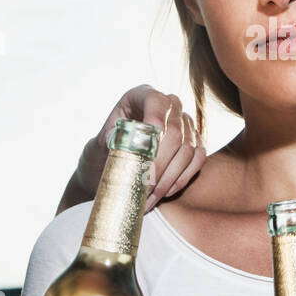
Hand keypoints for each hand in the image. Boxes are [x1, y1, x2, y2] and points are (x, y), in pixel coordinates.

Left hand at [58, 84, 207, 214]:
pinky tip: (165, 192)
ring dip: (168, 178)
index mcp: (140, 97)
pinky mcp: (194, 142)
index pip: (155, 100)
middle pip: (173, 131)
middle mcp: (167, 106)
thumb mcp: (98, 145)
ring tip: (150, 198)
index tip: (152, 139)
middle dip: (159, 164)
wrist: (111, 168)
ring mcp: (184, 123)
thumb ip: (110, 140)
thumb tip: (121, 142)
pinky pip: (197, 159)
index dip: (156, 116)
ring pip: (186, 149)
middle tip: (144, 187)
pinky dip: (182, 178)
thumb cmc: (104, 153)